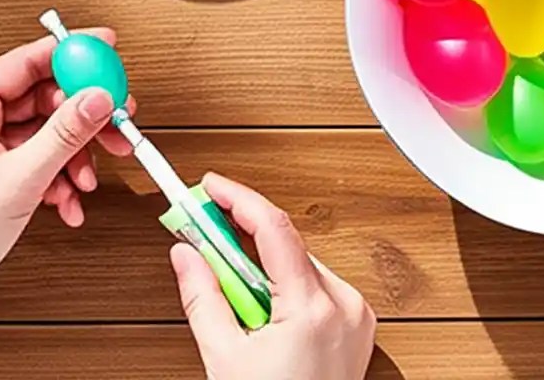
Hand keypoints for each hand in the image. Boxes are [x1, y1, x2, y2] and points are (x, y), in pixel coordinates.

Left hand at [0, 28, 134, 315]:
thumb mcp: (19, 179)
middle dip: (81, 119)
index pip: (24, 62)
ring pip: (43, 133)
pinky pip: (34, 158)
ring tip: (86, 180)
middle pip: (41, 99)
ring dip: (72, 156)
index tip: (105, 49)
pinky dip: (57, 177)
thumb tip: (97, 98)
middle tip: (116, 125)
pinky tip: (68, 201)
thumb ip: (64, 134)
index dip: (70, 53)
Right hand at [170, 173, 375, 379]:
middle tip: (201, 236)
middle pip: (284, 246)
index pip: (273, 228)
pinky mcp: (358, 327)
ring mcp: (357, 317)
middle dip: (240, 240)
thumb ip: (202, 297)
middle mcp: (345, 306)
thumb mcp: (224, 357)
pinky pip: (316, 287)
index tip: (209, 187)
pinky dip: (284, 289)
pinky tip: (263, 313)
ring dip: (262, 270)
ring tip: (234, 302)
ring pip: (299, 266)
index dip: (237, 198)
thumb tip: (186, 254)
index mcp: (313, 309)